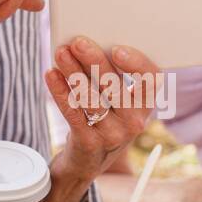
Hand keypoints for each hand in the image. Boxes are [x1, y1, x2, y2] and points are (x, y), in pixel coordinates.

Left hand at [45, 37, 159, 178]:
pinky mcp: (89, 144)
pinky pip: (73, 114)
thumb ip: (112, 74)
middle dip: (94, 61)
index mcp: (145, 105)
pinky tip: (51, 74)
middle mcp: (133, 122)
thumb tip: (90, 41)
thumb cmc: (103, 118)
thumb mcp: (116, 101)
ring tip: (60, 53)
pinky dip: (60, 92)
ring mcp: (113, 135)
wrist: (87, 160)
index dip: (136, 64)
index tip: (117, 49)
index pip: (151, 81)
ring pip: (91, 99)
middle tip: (78, 42)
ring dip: (73, 73)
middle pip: (115, 87)